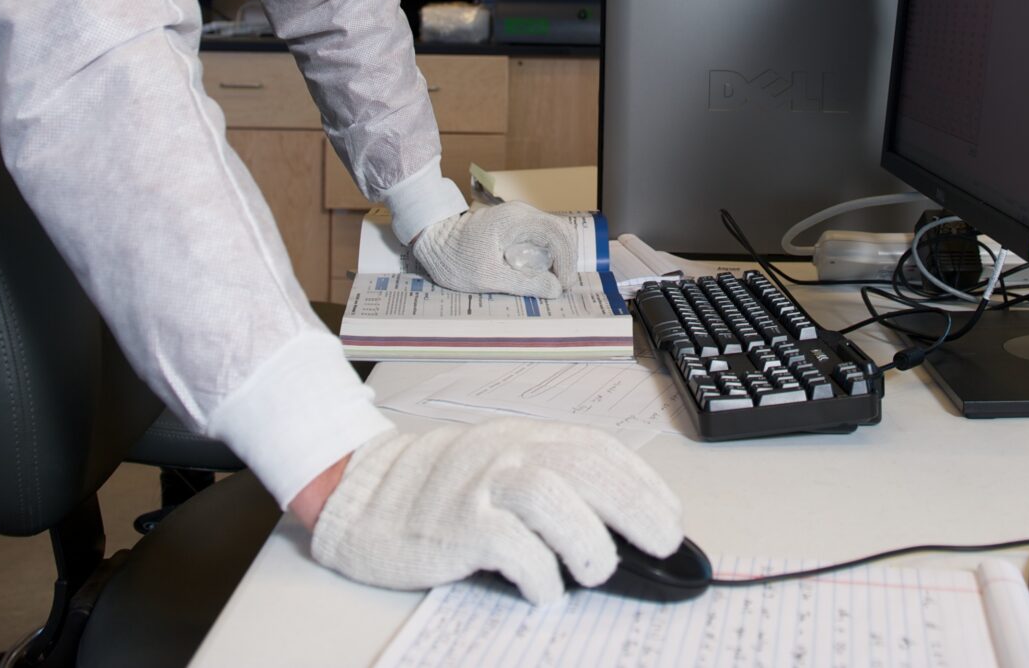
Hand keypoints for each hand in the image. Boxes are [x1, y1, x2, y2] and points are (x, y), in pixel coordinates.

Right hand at [309, 420, 683, 603]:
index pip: (597, 450)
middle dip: (635, 507)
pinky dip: (538, 572)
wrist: (358, 492)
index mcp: (522, 439)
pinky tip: (544, 590)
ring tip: (597, 571)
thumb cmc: (435, 492)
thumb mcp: (496, 470)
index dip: (641, 482)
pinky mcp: (454, 526)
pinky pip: (509, 545)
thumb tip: (614, 526)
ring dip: (587, 539)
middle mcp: (505, 453)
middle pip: (585, 469)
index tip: (670, 517)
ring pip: (551, 497)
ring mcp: (479, 487)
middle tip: (662, 543)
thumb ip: (546, 484)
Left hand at [411, 202, 576, 297]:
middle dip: (566, 260)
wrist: (429, 238)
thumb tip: (556, 289)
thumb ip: (524, 283)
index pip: (558, 234)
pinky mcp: (514, 225)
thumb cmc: (454, 258)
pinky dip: (546, 255)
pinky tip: (537, 273)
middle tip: (559, 287)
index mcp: (517, 221)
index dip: (567, 261)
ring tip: (550, 283)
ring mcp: (519, 217)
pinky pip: (539, 237)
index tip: (563, 286)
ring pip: (552, 234)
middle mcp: (522, 213)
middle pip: (560, 232)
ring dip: (557, 258)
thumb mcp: (488, 278)